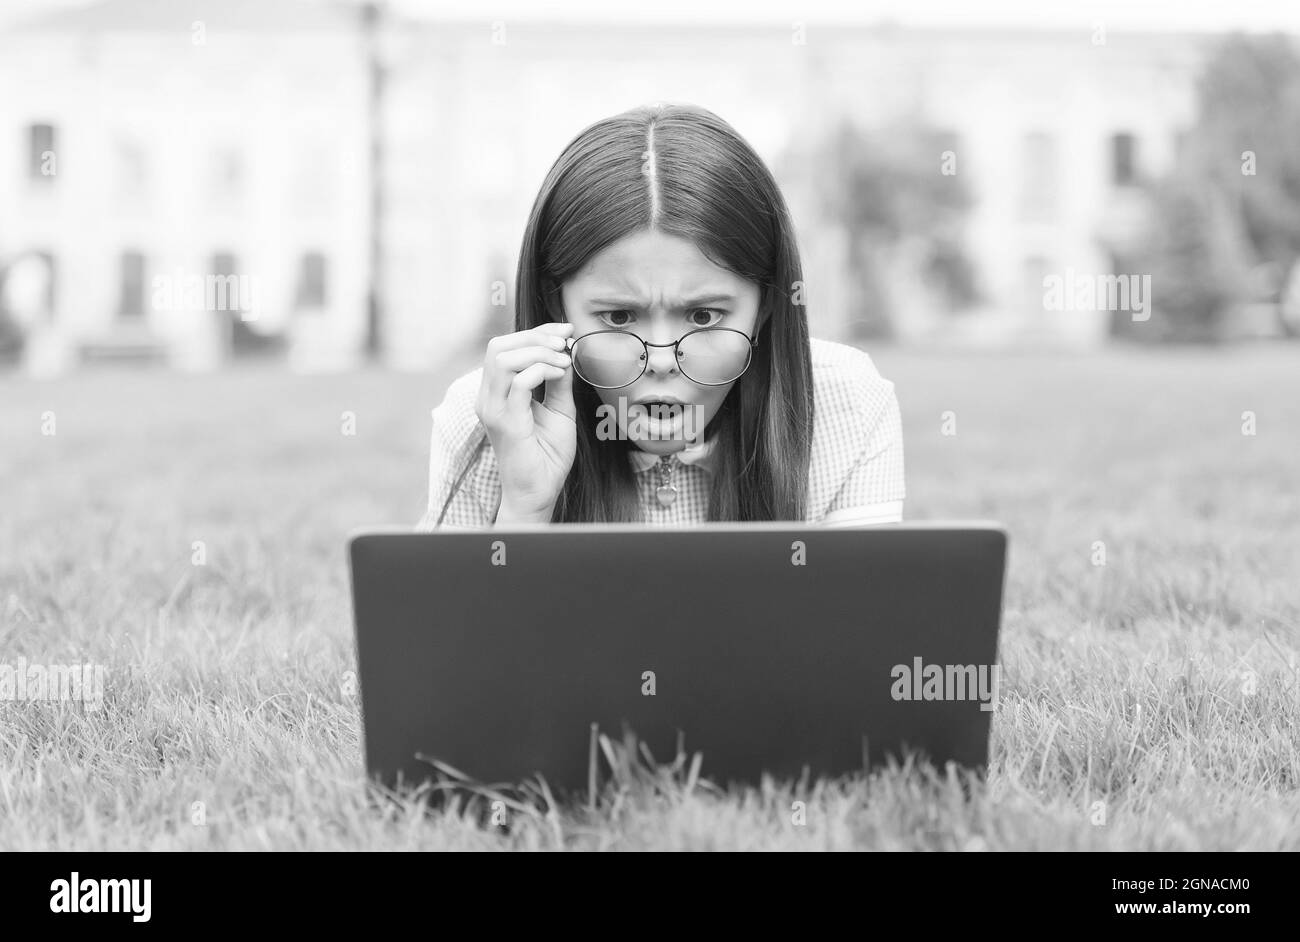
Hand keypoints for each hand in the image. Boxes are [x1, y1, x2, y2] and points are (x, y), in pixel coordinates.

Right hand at [475, 321, 576, 521]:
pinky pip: (519, 382)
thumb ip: (558, 381)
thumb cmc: (546, 456)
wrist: (538, 492)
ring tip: (563, 361)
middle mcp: (488, 398)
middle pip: (498, 346)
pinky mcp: (505, 422)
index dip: (536, 333)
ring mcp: (492, 409)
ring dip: (539, 352)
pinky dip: (542, 370)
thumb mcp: (558, 410)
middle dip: (535, 336)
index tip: (565, 331)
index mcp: (496, 392)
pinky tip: (560, 374)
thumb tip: (566, 352)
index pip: (505, 347)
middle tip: (564, 343)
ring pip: (504, 359)